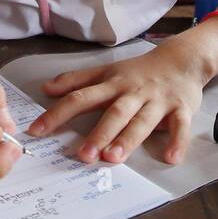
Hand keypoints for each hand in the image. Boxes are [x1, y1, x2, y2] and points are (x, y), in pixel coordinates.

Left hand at [29, 45, 204, 165]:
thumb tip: (46, 88)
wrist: (181, 60)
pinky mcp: (181, 109)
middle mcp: (133, 93)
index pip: (80, 98)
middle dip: (98, 133)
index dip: (57, 114)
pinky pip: (180, 126)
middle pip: (114, 113)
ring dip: (128, 139)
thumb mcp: (106, 71)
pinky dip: (177, 142)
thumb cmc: (139, 71)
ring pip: (142, 121)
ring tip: (113, 158)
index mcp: (112, 84)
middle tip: (83, 155)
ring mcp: (157, 102)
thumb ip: (77, 81)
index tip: (36, 131)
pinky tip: (170, 158)